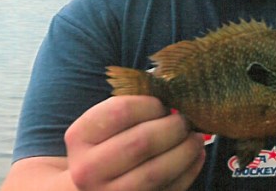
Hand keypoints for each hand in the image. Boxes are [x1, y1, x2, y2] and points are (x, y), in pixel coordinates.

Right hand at [64, 95, 205, 190]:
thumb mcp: (102, 126)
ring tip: (194, 137)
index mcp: (79, 137)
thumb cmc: (102, 148)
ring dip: (185, 150)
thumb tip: (172, 94)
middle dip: (173, 127)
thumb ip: (130, 108)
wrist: (87, 189)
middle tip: (185, 120)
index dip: (149, 104)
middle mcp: (88, 170)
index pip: (120, 111)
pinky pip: (169, 189)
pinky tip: (195, 156)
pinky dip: (189, 170)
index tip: (162, 103)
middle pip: (142, 142)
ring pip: (157, 171)